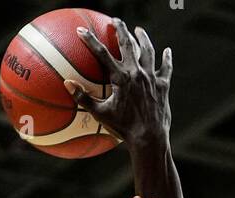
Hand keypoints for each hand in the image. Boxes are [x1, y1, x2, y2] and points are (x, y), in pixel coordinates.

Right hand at [65, 20, 171, 146]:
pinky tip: (167, 51)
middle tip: (115, 21)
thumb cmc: (124, 129)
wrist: (149, 139)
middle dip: (120, 29)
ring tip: (139, 31)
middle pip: (127, 44)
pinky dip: (166, 59)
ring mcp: (151, 78)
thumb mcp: (101, 114)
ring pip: (148, 51)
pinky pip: (166, 68)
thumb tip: (67, 84)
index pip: (102, 53)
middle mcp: (137, 73)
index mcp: (121, 78)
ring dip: (143, 38)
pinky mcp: (163, 86)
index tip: (81, 30)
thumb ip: (84, 98)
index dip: (90, 40)